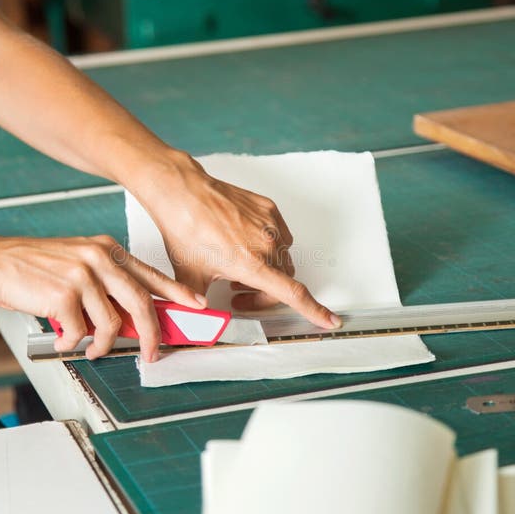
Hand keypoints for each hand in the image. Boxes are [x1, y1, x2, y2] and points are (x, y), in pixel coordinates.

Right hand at [0, 233, 205, 359]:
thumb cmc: (34, 267)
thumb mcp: (79, 265)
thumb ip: (107, 286)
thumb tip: (132, 319)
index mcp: (107, 250)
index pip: (152, 275)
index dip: (178, 294)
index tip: (197, 306)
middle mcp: (99, 259)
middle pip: (141, 303)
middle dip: (152, 334)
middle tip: (152, 353)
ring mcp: (83, 275)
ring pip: (111, 323)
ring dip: (102, 345)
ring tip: (89, 347)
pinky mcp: (64, 294)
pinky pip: (80, 332)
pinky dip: (72, 342)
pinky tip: (62, 337)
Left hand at [143, 152, 340, 327]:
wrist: (183, 193)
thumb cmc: (185, 229)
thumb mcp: (191, 276)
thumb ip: (198, 303)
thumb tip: (200, 319)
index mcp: (251, 265)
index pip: (292, 293)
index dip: (314, 310)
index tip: (331, 320)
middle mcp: (266, 244)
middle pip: (284, 282)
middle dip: (264, 294)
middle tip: (238, 295)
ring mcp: (269, 224)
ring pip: (282, 259)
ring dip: (267, 270)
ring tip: (238, 267)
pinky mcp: (268, 209)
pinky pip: (281, 236)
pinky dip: (268, 247)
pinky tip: (244, 246)